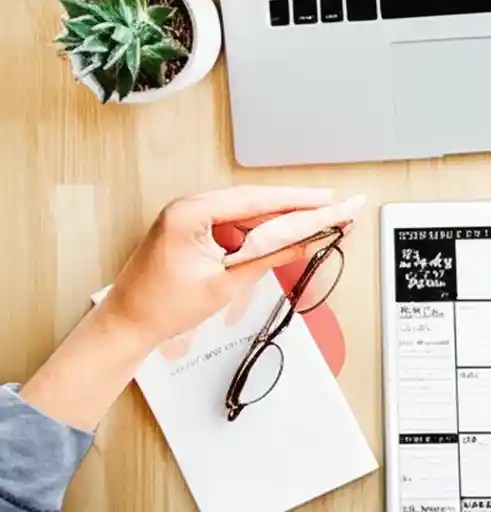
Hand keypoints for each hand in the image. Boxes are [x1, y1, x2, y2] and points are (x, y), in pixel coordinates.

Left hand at [100, 187, 364, 345]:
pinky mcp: (192, 231)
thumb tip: (305, 243)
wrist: (126, 325)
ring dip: (277, 221)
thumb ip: (268, 258)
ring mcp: (189, 218)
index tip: (327, 198)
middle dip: (293, 207)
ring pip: (246, 214)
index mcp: (191, 213)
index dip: (297, 200)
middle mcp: (189, 207)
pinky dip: (257, 233)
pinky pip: (233, 226)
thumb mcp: (225, 284)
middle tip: (331, 207)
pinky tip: (281, 238)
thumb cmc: (163, 307)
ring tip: (314, 224)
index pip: (255, 200)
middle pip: (254, 202)